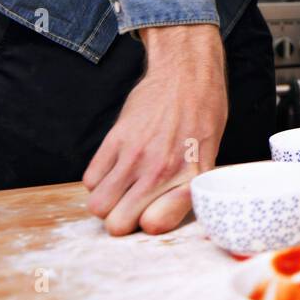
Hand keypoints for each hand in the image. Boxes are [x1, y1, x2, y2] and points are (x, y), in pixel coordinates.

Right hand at [82, 25, 227, 235]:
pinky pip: (90, 180)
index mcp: (190, 178)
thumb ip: (186, 191)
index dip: (150, 223)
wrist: (186, 74)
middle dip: (123, 219)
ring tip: (124, 187)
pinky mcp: (115, 139)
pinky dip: (99, 181)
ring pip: (98, 206)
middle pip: (117, 224)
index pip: (154, 225)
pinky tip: (116, 169)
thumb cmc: (203, 115)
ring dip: (108, 202)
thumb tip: (157, 222)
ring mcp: (135, 155)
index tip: (152, 214)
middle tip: (133, 204)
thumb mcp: (209, 156)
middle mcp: (161, 170)